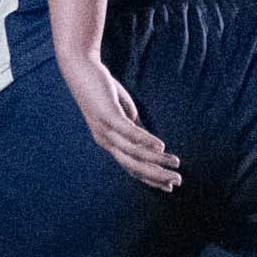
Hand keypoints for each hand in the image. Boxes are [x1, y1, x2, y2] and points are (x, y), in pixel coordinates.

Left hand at [64, 52, 178, 191]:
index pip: (131, 168)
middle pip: (133, 166)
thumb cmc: (101, 88)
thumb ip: (133, 126)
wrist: (79, 68)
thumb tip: (149, 141)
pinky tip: (161, 146)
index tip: (168, 187)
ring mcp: (105, 129)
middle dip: (156, 176)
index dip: (150, 179)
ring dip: (156, 160)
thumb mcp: (121, 111)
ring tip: (175, 163)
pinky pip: (129, 132)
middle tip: (177, 181)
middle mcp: (105, 140)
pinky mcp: (107, 115)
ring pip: (133, 153)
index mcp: (108, 141)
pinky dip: (146, 141)